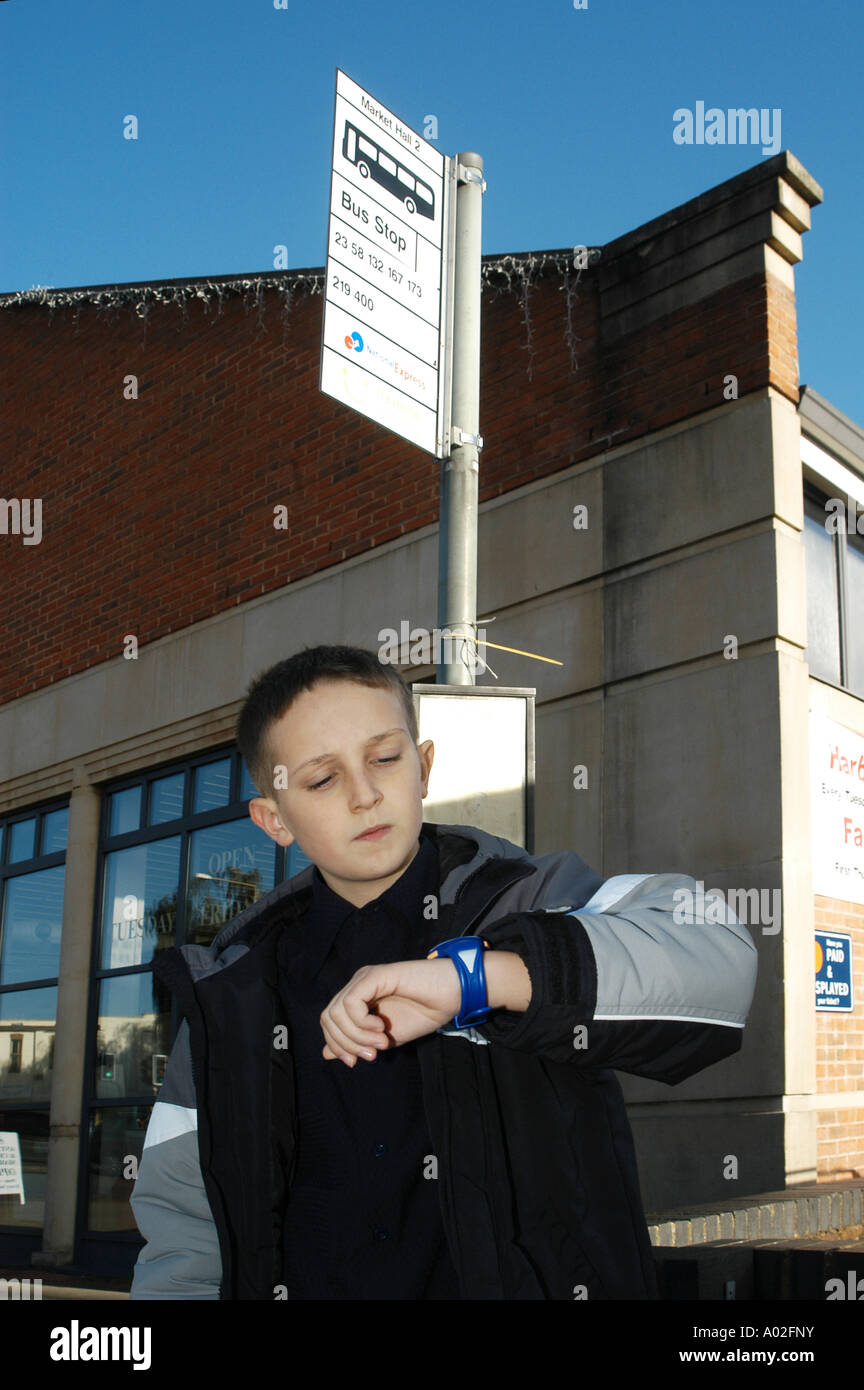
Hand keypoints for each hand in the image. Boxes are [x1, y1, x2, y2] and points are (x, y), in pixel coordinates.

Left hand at [319, 958, 461, 1066]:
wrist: (451, 997)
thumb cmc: (423, 1013)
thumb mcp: (383, 1039)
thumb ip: (356, 1044)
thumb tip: (326, 1054)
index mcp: (357, 999)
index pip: (328, 1023)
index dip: (337, 1046)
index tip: (355, 1062)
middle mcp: (356, 986)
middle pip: (328, 1018)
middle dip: (346, 1044)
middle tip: (373, 1054)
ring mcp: (364, 978)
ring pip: (336, 1012)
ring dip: (357, 1036)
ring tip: (381, 1042)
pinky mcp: (375, 975)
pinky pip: (351, 1002)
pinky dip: (361, 1023)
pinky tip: (381, 1028)